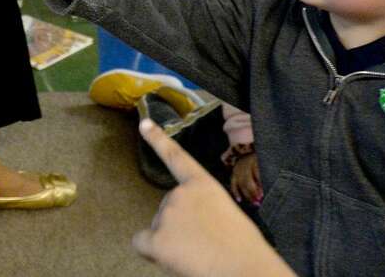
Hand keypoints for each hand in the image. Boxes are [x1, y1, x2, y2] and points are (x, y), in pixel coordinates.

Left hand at [132, 120, 294, 276]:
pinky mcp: (156, 238)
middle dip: (179, 227)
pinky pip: (142, 243)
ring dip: (171, 241)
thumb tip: (190, 224)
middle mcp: (179, 193)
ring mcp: (166, 213)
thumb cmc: (243, 248)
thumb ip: (203, 209)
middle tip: (203, 244)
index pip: (176, 158)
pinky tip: (171, 257)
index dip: (158, 139)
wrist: (243, 267)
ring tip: (198, 253)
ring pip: (158, 228)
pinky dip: (152, 252)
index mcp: (203, 184)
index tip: (144, 123)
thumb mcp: (227, 214)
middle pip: (167, 209)